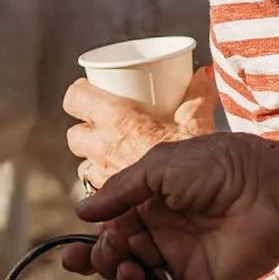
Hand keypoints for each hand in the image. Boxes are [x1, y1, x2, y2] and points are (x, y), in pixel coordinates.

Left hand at [64, 66, 220, 194]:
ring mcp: (107, 178)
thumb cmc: (196, 164)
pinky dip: (105, 186)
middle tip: (104, 125)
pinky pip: (98, 192)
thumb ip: (197, 96)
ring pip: (84, 167)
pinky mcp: (114, 204)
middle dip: (85, 129)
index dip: (81, 94)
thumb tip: (202, 75)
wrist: (203, 201)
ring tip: (114, 156)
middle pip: (75, 135)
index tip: (90, 91)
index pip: (77, 99)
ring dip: (94, 160)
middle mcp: (106, 150)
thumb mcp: (198, 124)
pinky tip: (122, 183)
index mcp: (120, 123)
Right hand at [65, 126, 278, 279]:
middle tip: (109, 254)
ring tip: (130, 272)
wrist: (275, 190)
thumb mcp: (162, 168)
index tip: (75, 253)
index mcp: (154, 206)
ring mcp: (184, 264)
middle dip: (105, 262)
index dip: (93, 244)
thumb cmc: (222, 168)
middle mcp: (166, 236)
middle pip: (121, 260)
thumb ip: (122, 191)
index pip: (113, 230)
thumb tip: (81, 213)